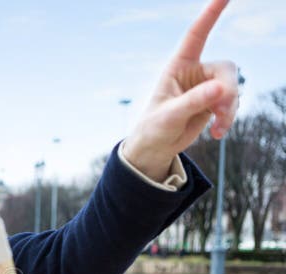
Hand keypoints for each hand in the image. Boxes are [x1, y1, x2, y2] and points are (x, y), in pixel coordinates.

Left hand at [124, 0, 238, 180]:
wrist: (156, 146)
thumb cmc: (154, 127)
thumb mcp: (169, 115)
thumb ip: (193, 101)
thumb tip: (221, 88)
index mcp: (178, 66)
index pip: (196, 35)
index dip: (210, 14)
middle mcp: (195, 72)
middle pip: (226, 69)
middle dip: (229, 91)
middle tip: (221, 111)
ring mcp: (206, 87)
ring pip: (232, 87)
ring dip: (230, 108)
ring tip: (218, 128)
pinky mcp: (214, 102)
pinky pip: (232, 103)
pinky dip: (229, 118)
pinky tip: (217, 133)